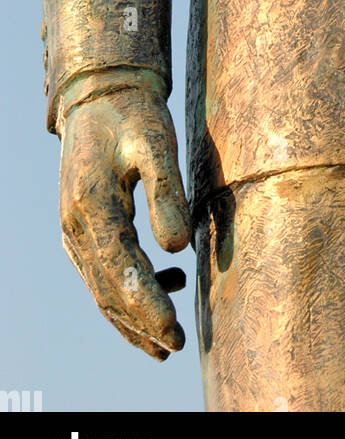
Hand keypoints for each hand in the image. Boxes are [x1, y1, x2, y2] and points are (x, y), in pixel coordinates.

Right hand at [58, 87, 190, 358]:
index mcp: (92, 205)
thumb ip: (167, 193)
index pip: (121, 270)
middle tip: (177, 344)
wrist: (99, 93)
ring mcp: (73, 229)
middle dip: (142, 323)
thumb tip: (178, 248)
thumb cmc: (133, 113)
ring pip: (100, 288)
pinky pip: (99, 272)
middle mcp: (75, 224)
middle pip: (106, 289)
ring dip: (131, 318)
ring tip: (167, 340)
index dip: (148, 305)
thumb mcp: (157, 142)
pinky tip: (165, 286)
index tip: (173, 330)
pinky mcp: (80, 228)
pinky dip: (125, 292)